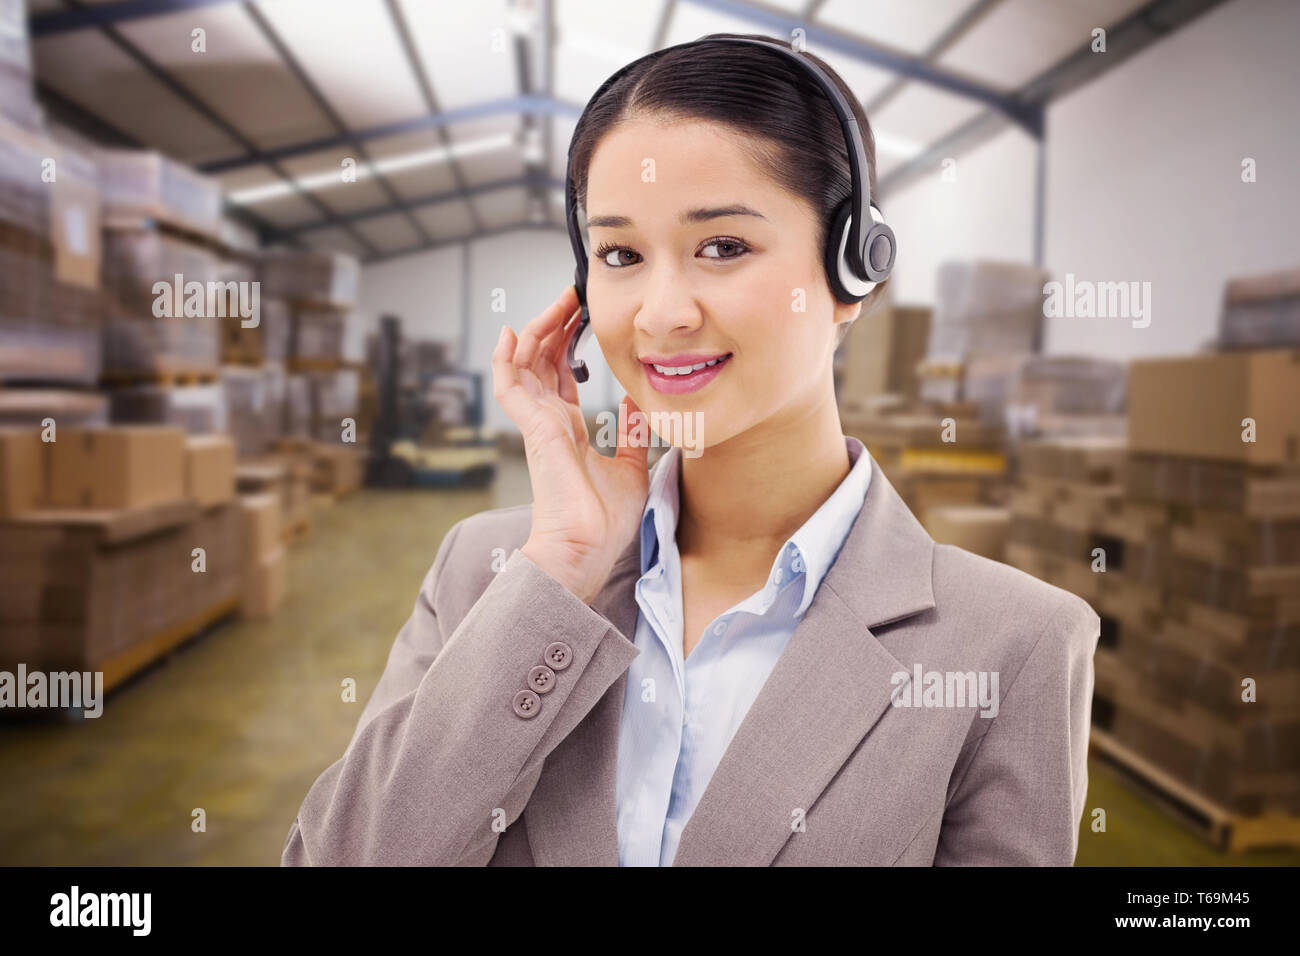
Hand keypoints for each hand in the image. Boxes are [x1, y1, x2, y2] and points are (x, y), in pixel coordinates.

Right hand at [492, 285, 650, 603]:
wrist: (587, 550)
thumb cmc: (604, 521)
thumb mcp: (632, 466)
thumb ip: (633, 433)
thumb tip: (641, 401)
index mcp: (570, 431)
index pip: (563, 376)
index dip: (570, 343)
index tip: (584, 316)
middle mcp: (550, 424)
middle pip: (543, 362)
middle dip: (556, 326)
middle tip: (573, 296)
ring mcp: (538, 426)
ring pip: (526, 366)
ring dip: (539, 331)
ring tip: (556, 302)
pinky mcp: (534, 431)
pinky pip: (510, 388)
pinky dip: (506, 360)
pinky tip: (512, 333)